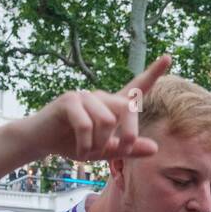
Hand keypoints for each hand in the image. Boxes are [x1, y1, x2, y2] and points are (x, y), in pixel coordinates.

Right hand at [23, 56, 169, 162]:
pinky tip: (78, 151)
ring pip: (107, 121)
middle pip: (128, 110)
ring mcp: (85, 95)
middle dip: (127, 137)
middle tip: (115, 153)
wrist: (42, 142)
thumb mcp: (105, 151)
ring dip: (99, 145)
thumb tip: (155, 149)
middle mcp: (101, 96)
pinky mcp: (69, 100)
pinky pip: (87, 126)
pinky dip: (85, 145)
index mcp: (112, 105)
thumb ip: (129, 150)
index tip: (169, 57)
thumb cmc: (74, 143)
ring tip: (88, 151)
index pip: (136, 88)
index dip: (153, 73)